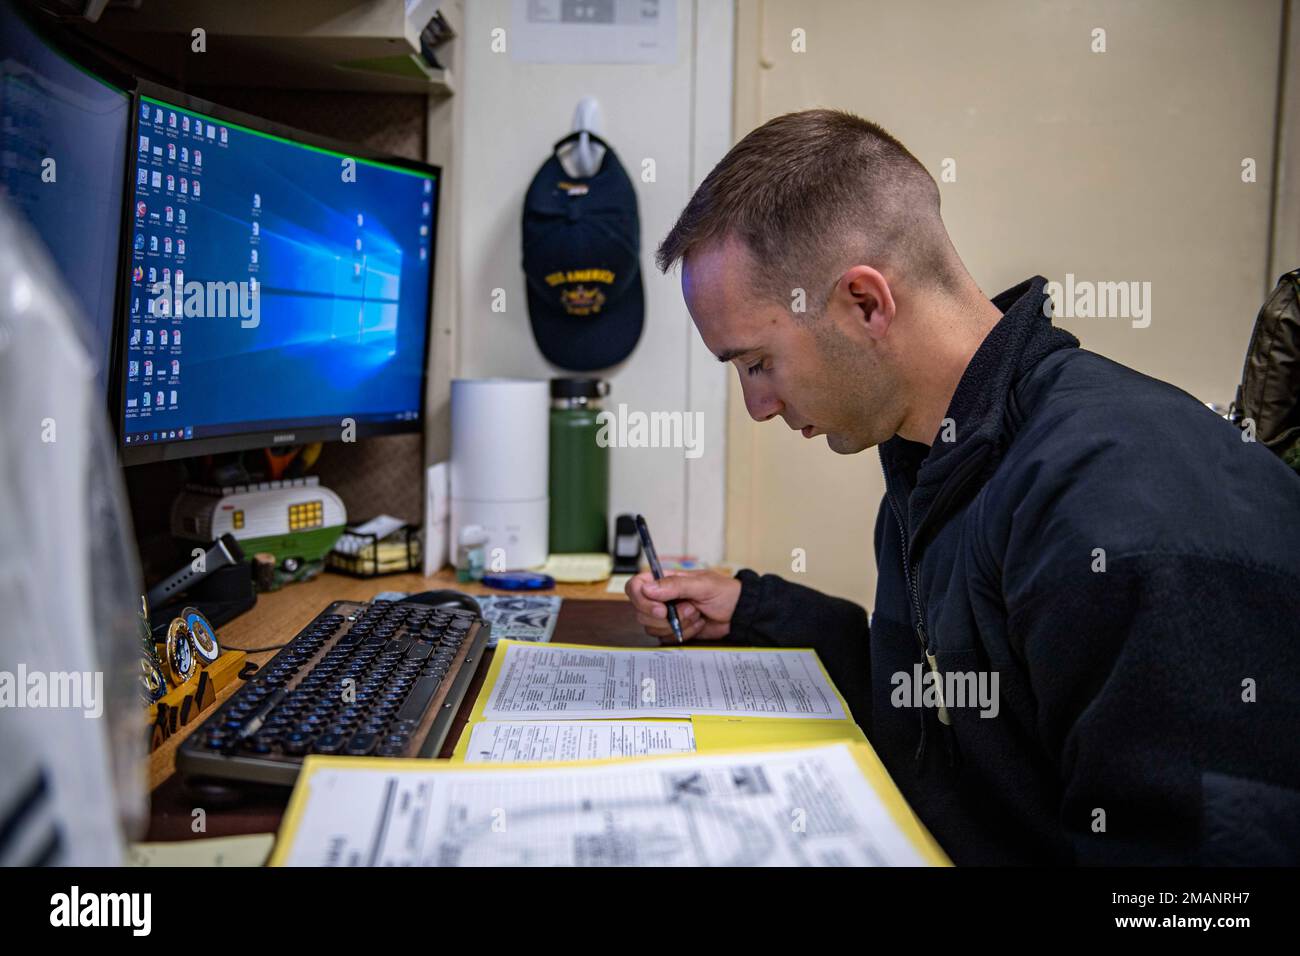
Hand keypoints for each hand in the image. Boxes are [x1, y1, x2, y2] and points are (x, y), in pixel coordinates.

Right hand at [625, 569, 740, 642]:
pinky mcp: (673, 630)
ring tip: (697, 613)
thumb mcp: (702, 584)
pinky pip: (666, 638)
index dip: (641, 599)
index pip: (635, 586)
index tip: (660, 609)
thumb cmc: (724, 592)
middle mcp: (661, 597)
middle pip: (640, 611)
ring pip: (652, 627)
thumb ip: (674, 585)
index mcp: (664, 580)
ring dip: (678, 624)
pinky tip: (698, 623)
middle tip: (690, 608)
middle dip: (667, 616)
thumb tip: (648, 588)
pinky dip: (685, 633)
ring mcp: (666, 615)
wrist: (738, 613)